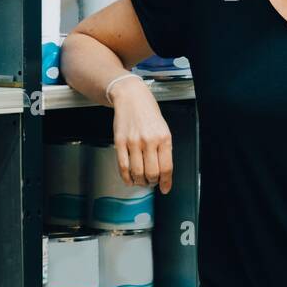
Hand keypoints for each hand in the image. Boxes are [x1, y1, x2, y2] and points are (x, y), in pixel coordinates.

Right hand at [110, 77, 173, 193]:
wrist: (131, 97)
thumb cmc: (148, 113)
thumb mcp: (163, 129)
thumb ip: (164, 149)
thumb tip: (164, 171)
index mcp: (164, 138)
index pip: (166, 168)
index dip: (166, 182)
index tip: (165, 188)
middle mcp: (149, 140)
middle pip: (152, 173)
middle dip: (152, 182)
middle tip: (152, 182)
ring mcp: (133, 142)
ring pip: (137, 172)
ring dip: (140, 182)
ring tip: (141, 180)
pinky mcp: (120, 142)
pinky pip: (122, 166)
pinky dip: (126, 177)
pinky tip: (130, 179)